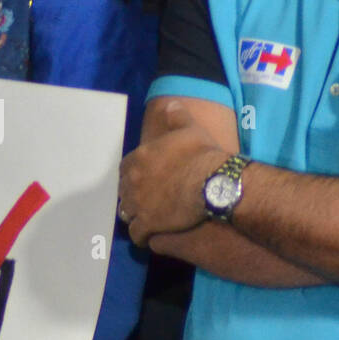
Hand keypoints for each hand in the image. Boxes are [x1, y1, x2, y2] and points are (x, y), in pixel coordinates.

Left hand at [119, 101, 228, 241]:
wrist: (213, 182)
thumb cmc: (201, 154)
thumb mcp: (189, 128)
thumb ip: (176, 116)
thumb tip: (170, 104)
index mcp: (137, 159)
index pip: (125, 169)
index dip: (134, 175)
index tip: (145, 179)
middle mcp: (132, 182)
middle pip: (124, 192)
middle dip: (133, 196)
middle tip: (147, 200)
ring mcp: (138, 205)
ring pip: (127, 213)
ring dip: (135, 215)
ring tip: (147, 218)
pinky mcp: (148, 224)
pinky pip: (138, 234)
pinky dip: (142, 235)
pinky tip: (150, 235)